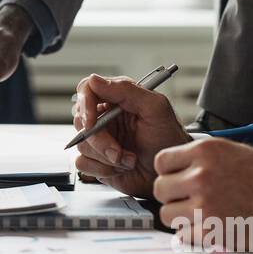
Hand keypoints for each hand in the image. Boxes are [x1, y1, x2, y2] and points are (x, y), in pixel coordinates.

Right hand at [71, 74, 191, 198]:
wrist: (171, 173)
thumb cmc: (169, 139)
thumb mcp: (155, 109)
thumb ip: (127, 90)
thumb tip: (95, 80)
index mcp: (117, 99)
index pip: (88, 90)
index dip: (85, 105)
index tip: (92, 123)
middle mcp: (105, 117)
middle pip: (81, 121)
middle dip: (100, 141)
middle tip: (119, 151)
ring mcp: (99, 139)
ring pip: (81, 144)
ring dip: (106, 157)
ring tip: (128, 159)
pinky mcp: (96, 160)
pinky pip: (82, 163)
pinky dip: (103, 169)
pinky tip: (120, 168)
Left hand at [153, 137, 252, 251]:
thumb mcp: (234, 151)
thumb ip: (202, 156)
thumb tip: (178, 163)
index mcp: (205, 151)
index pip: (161, 162)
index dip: (169, 172)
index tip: (177, 179)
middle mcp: (200, 176)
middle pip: (160, 188)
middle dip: (172, 195)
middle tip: (189, 200)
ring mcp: (204, 205)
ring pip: (166, 213)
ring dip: (180, 216)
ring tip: (201, 214)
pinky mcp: (211, 231)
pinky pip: (182, 234)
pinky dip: (192, 234)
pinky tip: (209, 227)